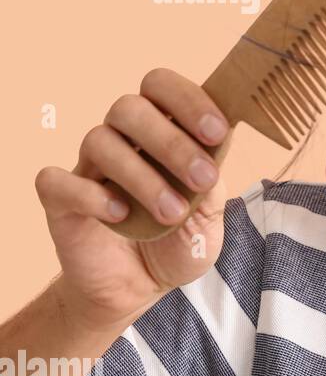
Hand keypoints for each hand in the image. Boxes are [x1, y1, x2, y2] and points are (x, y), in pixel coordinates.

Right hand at [34, 68, 230, 332]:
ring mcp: (89, 168)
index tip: (218, 133)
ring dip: (143, 177)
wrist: (143, 288)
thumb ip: (212, 182)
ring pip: (100, 142)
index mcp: (160, 132)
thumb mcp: (210, 216)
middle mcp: (121, 141)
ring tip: (173, 213)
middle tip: (202, 178)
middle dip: (171, 141)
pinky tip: (120, 215)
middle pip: (129, 108)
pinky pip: (58, 182)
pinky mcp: (60, 201)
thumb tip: (215, 148)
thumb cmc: (179, 242)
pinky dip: (90, 195)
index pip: (162, 87)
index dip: (188, 100)